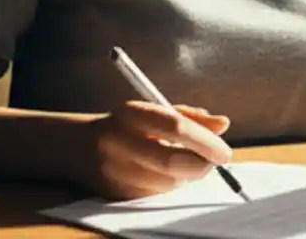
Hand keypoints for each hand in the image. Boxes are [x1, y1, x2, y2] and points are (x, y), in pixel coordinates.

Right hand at [76, 101, 232, 198]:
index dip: (205, 142)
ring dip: (185, 177)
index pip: (175, 127)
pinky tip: (163, 174)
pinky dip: (169, 186)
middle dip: (201, 166)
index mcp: (132, 114)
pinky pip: (155, 195)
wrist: (80, 146)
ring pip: (166, 183)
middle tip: (215, 163)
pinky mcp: (114, 193)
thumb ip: (192, 117)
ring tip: (183, 163)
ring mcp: (114, 170)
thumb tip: (223, 124)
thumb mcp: (157, 110)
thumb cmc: (131, 125)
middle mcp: (120, 142)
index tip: (225, 152)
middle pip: (172, 162)